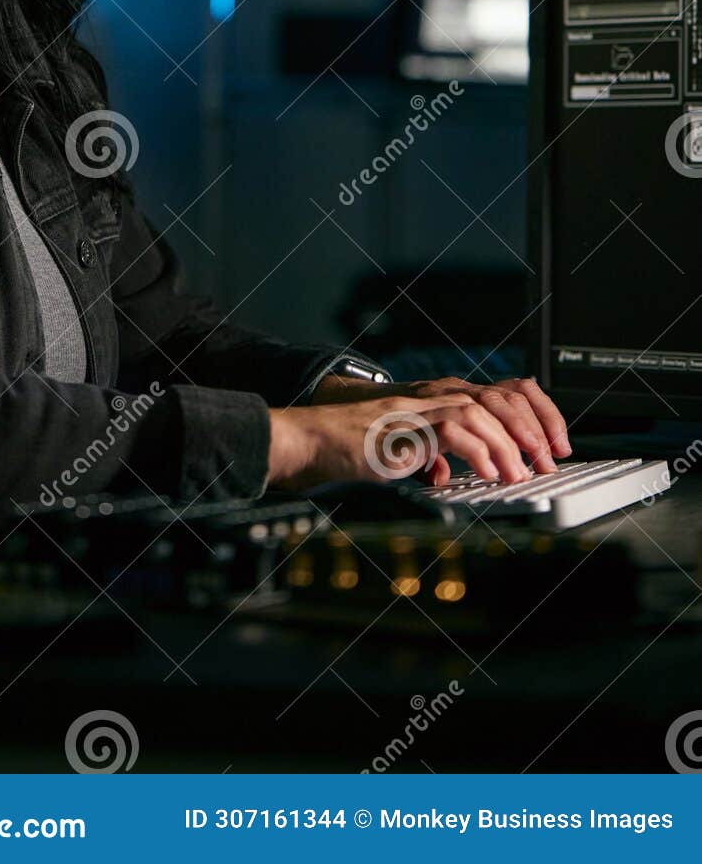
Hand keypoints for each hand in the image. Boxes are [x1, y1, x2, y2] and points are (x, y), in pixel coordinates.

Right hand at [267, 383, 559, 493]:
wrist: (308, 441)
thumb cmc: (349, 448)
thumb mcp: (403, 448)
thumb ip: (428, 454)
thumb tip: (446, 473)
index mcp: (438, 398)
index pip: (503, 389)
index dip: (537, 412)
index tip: (555, 443)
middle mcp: (433, 395)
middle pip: (501, 395)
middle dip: (534, 428)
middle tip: (548, 461)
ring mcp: (419, 408)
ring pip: (482, 411)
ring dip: (509, 444)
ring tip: (520, 474)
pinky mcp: (405, 427)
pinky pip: (453, 431)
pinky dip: (478, 452)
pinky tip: (488, 475)